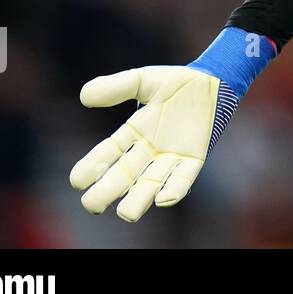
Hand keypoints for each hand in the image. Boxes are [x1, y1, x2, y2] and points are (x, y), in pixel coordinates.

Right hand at [69, 66, 224, 221]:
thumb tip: (84, 96)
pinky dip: (174, 190)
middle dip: (107, 191)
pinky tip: (163, 199)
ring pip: (150, 185)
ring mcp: (171, 156)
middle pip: (124, 177)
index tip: (77, 180)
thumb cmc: (178, 83)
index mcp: (133, 133)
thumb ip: (116, 86)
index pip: (107, 154)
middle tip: (92, 204)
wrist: (214, 81)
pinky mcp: (194, 159)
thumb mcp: (143, 80)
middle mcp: (149, 150)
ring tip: (125, 213)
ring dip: (138, 200)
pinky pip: (183, 179)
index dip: (91, 167)